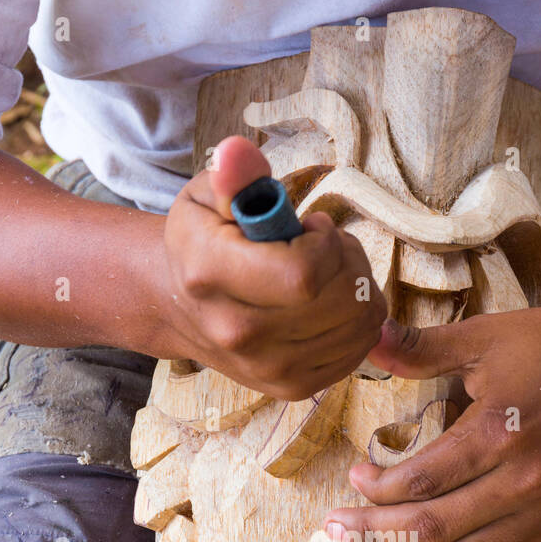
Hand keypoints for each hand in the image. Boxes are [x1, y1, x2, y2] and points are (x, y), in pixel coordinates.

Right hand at [163, 137, 385, 398]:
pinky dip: (358, 320)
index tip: (312, 227)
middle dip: (349, 260)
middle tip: (326, 246)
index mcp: (211, 277)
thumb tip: (237, 155)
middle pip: (341, 300)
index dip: (326, 243)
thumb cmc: (203, 241)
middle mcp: (237, 333)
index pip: (304, 274)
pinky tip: (329, 303)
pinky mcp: (292, 386)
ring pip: (360, 324)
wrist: (181, 308)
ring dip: (358, 288)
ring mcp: (268, 368)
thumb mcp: (207, 196)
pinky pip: (359, 350)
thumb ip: (232, 176)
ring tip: (327, 273)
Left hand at [324, 294, 540, 541]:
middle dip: (380, 537)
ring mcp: (540, 512)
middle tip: (335, 538)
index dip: (379, 486)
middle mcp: (519, 483)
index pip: (422, 479)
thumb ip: (423, 348)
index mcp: (498, 433)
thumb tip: (366, 331)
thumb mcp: (487, 337)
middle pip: (435, 527)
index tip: (355, 477)